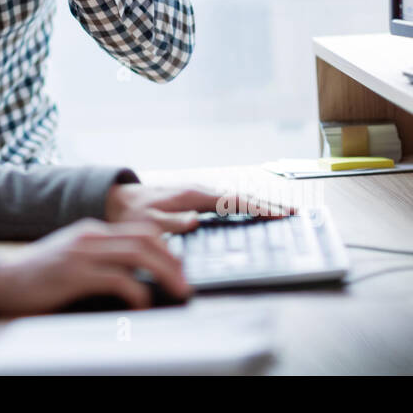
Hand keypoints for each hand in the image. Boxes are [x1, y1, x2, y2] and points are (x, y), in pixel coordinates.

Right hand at [0, 219, 189, 315]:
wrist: (2, 280)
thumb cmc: (38, 276)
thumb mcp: (72, 258)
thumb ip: (99, 259)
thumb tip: (135, 276)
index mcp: (91, 231)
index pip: (141, 230)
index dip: (167, 248)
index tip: (180, 269)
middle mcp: (90, 236)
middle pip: (146, 239)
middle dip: (173, 262)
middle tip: (186, 284)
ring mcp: (82, 253)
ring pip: (138, 255)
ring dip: (165, 273)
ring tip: (177, 292)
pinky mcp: (75, 273)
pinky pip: (118, 278)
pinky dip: (137, 292)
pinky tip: (141, 305)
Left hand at [104, 184, 296, 233]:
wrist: (118, 200)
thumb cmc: (132, 214)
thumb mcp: (147, 222)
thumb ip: (170, 222)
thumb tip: (194, 221)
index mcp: (192, 196)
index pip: (232, 201)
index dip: (257, 207)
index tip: (280, 213)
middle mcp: (199, 191)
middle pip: (240, 197)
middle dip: (267, 204)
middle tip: (294, 212)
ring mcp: (199, 193)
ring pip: (235, 198)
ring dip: (258, 204)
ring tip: (283, 213)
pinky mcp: (197, 198)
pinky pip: (227, 202)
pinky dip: (245, 206)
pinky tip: (256, 213)